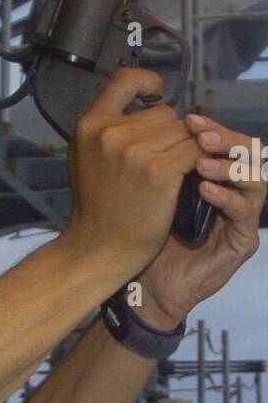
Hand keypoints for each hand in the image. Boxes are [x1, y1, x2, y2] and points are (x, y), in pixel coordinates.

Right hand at [60, 68, 200, 280]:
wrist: (98, 246)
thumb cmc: (95, 205)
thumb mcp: (85, 156)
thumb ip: (107, 128)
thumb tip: (144, 106)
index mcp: (90, 124)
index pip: (125, 80)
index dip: (146, 81)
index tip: (155, 94)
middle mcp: (110, 132)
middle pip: (164, 113)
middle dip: (169, 134)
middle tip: (160, 161)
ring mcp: (134, 151)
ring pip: (183, 133)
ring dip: (184, 151)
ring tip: (168, 174)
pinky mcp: (159, 172)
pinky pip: (193, 153)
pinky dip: (196, 165)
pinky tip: (185, 179)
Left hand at [137, 114, 264, 326]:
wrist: (146, 284)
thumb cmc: (147, 236)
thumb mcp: (153, 192)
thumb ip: (163, 163)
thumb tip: (157, 123)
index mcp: (216, 177)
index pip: (227, 143)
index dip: (212, 128)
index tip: (189, 118)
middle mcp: (235, 193)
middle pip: (249, 155)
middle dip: (226, 140)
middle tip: (200, 134)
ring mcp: (242, 218)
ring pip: (255, 180)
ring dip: (229, 167)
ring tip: (200, 163)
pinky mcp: (242, 241)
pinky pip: (245, 213)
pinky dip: (226, 197)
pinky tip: (205, 190)